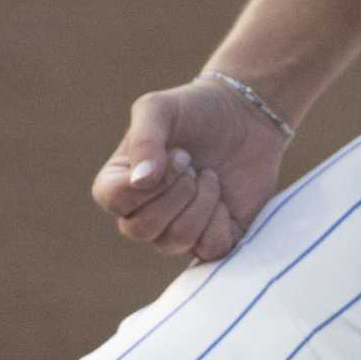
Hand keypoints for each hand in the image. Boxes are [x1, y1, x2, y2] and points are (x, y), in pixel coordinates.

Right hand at [90, 77, 292, 261]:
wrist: (246, 116)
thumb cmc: (195, 109)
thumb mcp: (160, 108)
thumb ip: (144, 140)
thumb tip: (142, 181)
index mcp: (119, 182)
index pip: (114, 200)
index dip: (150, 181)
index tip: (179, 152)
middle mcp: (141, 212)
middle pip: (142, 229)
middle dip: (178, 192)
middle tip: (194, 164)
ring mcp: (175, 229)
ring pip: (175, 241)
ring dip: (201, 203)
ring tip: (210, 176)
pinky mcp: (212, 237)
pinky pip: (209, 251)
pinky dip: (221, 223)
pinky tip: (223, 198)